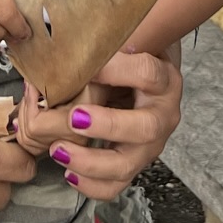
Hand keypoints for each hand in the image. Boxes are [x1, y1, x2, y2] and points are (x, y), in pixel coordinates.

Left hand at [19, 47, 180, 202]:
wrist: (152, 79)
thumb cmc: (135, 56)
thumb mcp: (133, 39)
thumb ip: (112, 39)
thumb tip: (75, 37)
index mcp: (164, 78)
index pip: (147, 73)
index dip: (118, 70)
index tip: (90, 67)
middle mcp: (162, 114)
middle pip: (144, 127)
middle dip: (107, 126)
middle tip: (74, 117)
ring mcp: (151, 144)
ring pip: (128, 164)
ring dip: (91, 162)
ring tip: (58, 150)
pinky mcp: (135, 163)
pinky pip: (117, 185)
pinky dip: (92, 185)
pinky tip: (69, 173)